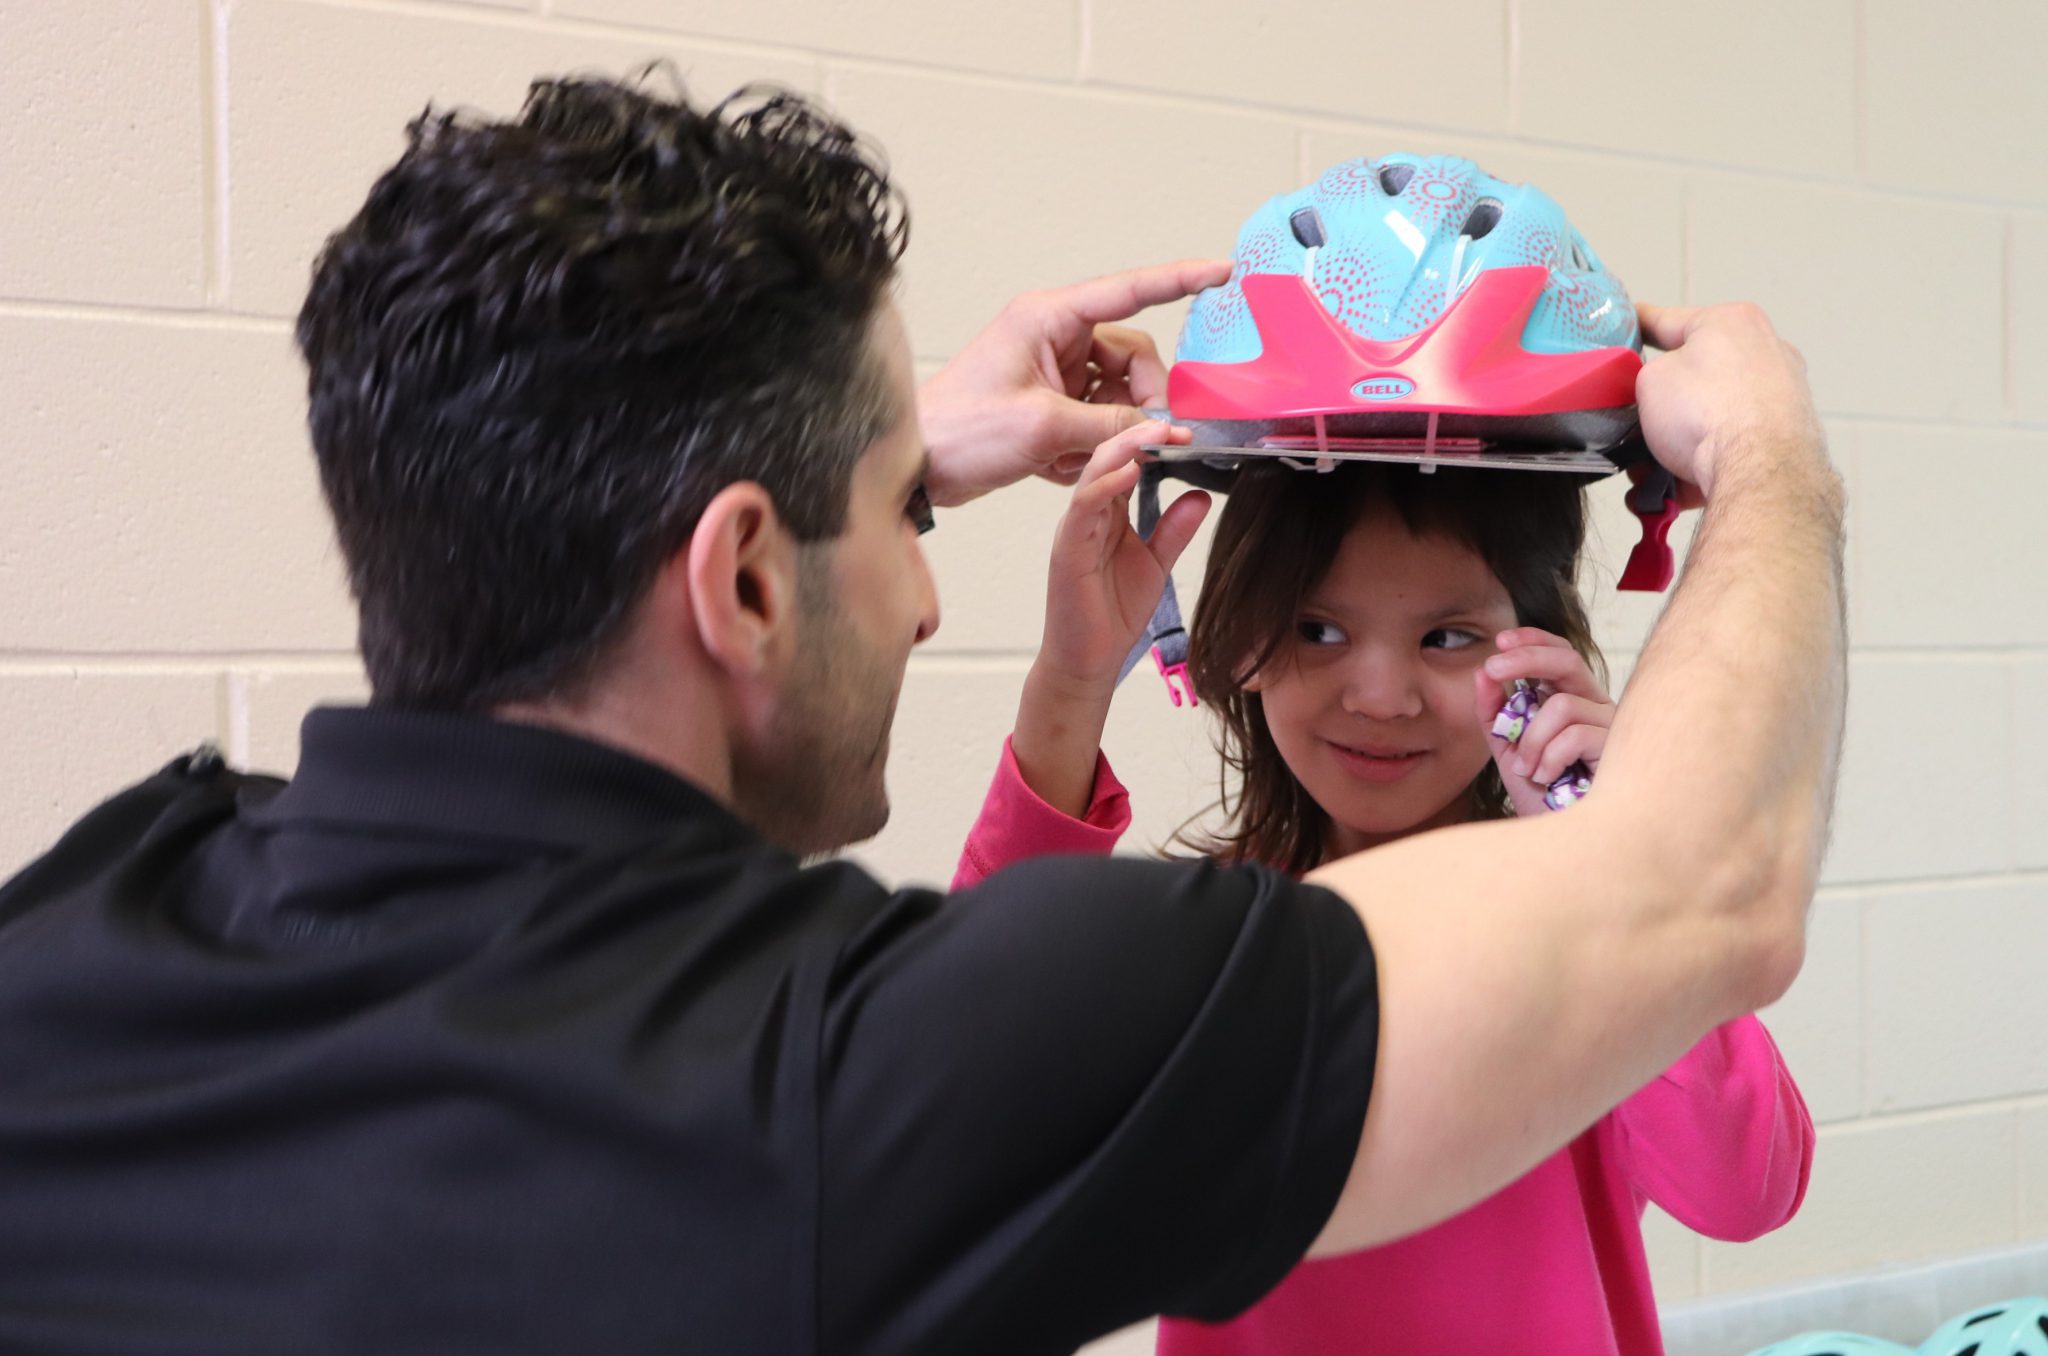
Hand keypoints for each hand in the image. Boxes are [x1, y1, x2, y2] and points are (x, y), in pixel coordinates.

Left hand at [918, 259, 1232, 506]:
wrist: (916, 470)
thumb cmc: (958, 431)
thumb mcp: (1044, 429)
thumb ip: (1113, 425)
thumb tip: (1165, 430)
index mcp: (1049, 319)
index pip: (1128, 290)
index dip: (1180, 279)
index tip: (1222, 273)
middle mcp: (1055, 338)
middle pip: (1132, 358)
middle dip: (1142, 401)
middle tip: (1144, 440)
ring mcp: (1054, 372)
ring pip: (1119, 394)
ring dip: (1111, 432)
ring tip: (1077, 461)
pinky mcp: (1052, 405)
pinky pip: (1098, 420)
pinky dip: (1089, 447)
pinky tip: (1056, 467)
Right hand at [1036, 421, 1211, 696]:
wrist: (1088, 662)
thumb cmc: (1111, 614)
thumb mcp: (1155, 563)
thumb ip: (1175, 529)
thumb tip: (1201, 495)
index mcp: (1107, 512)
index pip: (1127, 463)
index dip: (1154, 443)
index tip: (1188, 432)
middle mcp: (1088, 513)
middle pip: (1108, 457)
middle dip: (1141, 435)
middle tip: (1176, 423)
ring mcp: (1075, 528)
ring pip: (1094, 473)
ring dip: (1125, 449)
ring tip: (1155, 433)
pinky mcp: (1068, 549)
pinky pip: (1084, 507)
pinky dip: (1106, 485)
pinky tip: (1130, 471)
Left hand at [1473, 629, 1614, 817]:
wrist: (1559, 840)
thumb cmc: (1541, 795)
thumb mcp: (1508, 749)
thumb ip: (1494, 713)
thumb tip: (1482, 672)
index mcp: (1570, 700)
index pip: (1559, 654)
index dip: (1533, 640)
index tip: (1501, 641)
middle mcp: (1594, 706)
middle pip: (1567, 659)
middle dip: (1526, 658)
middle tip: (1493, 668)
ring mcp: (1610, 726)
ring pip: (1561, 705)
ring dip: (1531, 739)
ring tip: (1528, 769)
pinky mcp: (1618, 749)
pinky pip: (1574, 735)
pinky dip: (1549, 757)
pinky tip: (1548, 778)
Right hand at [1634, 301, 1824, 501]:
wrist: (1756, 470)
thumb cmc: (1709, 413)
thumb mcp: (1648, 379)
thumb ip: (1647, 377)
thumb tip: (1659, 396)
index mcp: (1732, 323)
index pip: (1672, 320)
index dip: (1641, 324)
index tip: (1629, 322)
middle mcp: (1767, 353)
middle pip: (1696, 378)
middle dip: (1660, 408)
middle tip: (1635, 427)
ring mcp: (1781, 398)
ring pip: (1710, 420)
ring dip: (1675, 447)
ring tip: (1648, 473)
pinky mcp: (1786, 440)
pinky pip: (1730, 452)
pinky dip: (1700, 470)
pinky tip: (1673, 490)